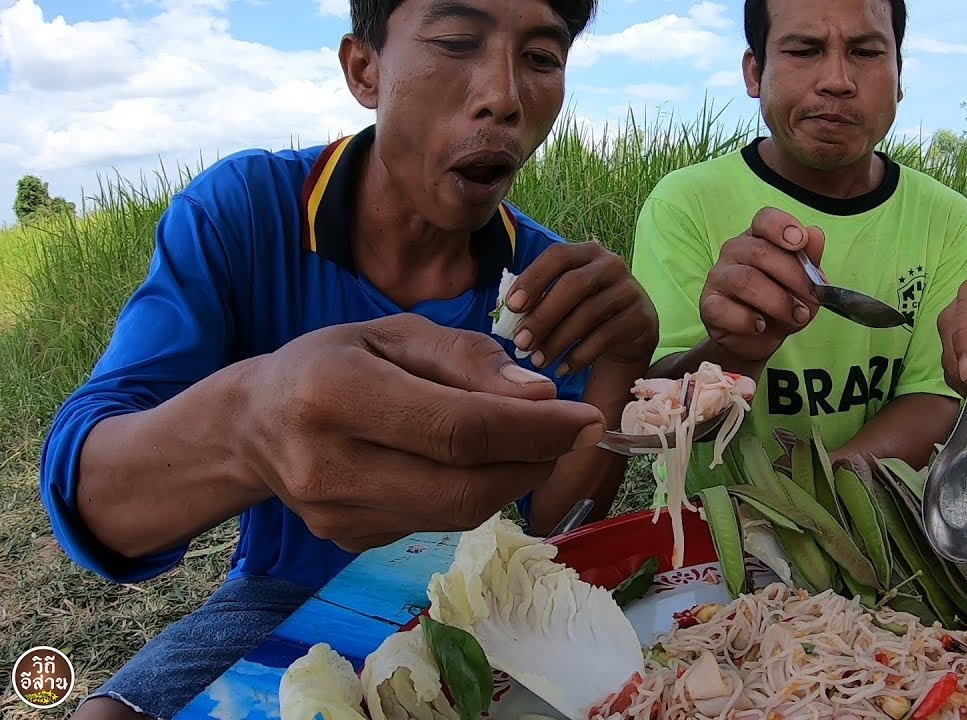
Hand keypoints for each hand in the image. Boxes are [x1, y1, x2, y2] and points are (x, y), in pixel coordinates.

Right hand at [240, 313, 606, 551]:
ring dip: (512, 480)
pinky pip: (435, 522)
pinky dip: (470, 493)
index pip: (460, 428)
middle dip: (534, 462)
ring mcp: (334, 514)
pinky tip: (471, 463)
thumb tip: (541, 397)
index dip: (535, 430)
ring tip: (529, 444)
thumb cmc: (333, 362)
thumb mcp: (395, 332)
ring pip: (457, 513)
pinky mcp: (347, 540)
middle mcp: (327, 462)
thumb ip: (469, 358)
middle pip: (464, 486)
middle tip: (568, 434)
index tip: (586, 417)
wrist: (251, 424)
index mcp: (335, 392)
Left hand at [503, 240, 658, 375]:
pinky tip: (561, 369)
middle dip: (542, 316)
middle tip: (520, 342)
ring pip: (588, 314)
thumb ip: (536, 298)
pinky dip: (578, 356)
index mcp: (586, 252)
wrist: (628, 330)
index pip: (557, 256)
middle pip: (573, 286)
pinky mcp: (640, 318)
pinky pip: (604, 337)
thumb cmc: (582, 310)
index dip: (533, 278)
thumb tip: (502, 313)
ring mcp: (629, 290)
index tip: (511, 307)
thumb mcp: (561, 297)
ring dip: (557, 340)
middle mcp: (611, 265)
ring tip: (537, 360)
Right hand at [700, 207, 826, 362]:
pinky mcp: (708, 305)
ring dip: (777, 302)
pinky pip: (725, 309)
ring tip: (796, 317)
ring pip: (745, 280)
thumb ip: (810, 260)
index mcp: (759, 238)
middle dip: (793, 276)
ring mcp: (718, 277)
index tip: (801, 242)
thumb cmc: (781, 304)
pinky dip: (748, 321)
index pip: (765, 219)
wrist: (758, 340)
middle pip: (760, 252)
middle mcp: (734, 251)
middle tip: (812, 298)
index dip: (782, 226)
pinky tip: (760, 326)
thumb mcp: (804, 284)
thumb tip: (815, 234)